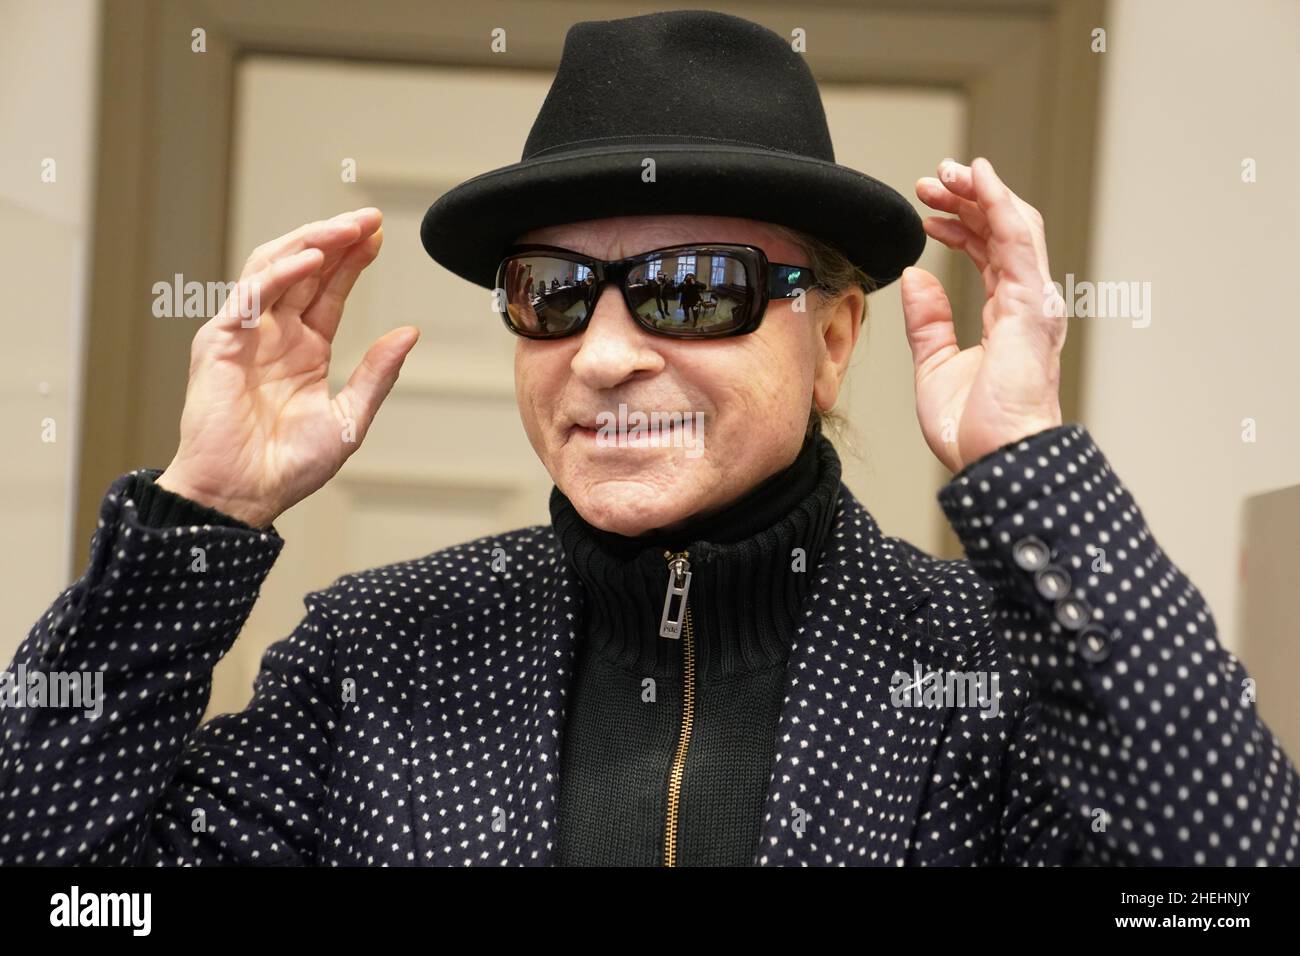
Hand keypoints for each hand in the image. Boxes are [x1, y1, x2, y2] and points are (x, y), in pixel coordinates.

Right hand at [156, 208, 418, 527]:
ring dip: (311, 243)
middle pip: (305, 268)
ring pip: (274, 268)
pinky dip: (280, 273)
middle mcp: (274, 334)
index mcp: (303, 349)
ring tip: (348, 227)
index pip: (329, 289)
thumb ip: (377, 374)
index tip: (380, 235)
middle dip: (337, 238)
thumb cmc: (288, 467)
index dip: (353, 260)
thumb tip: (409, 332)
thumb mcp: (350, 419)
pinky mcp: (218, 342)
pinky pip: (250, 296)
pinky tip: (313, 259)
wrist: (242, 497)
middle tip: (370, 217)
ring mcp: (245, 334)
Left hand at [902, 157, 1064, 472]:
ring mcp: (1034, 302)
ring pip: (1014, 224)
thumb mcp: (934, 367)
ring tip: (946, 171)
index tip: (925, 209)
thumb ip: (927, 321)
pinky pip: (1018, 239)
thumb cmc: (973, 431)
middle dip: (967, 197)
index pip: (989, 251)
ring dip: (980, 190)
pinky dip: (999, 203)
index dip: (959, 223)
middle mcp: (1027, 302)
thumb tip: (916, 277)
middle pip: (1002, 230)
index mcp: (1007, 315)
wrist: (995, 464)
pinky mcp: (1031, 305)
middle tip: (930, 180)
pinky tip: (978, 179)